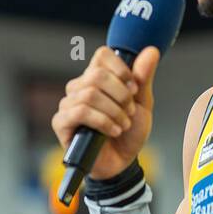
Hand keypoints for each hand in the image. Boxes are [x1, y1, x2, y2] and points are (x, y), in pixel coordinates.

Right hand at [52, 45, 160, 181]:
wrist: (121, 163)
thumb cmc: (128, 133)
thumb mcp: (142, 104)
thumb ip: (143, 78)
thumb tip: (151, 51)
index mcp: (96, 78)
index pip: (102, 55)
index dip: (121, 69)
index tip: (134, 88)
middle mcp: (79, 88)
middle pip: (97, 74)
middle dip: (121, 95)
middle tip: (130, 112)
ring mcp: (68, 105)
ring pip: (90, 94)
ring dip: (114, 111)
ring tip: (123, 125)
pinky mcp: (61, 122)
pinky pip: (79, 112)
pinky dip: (102, 121)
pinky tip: (112, 131)